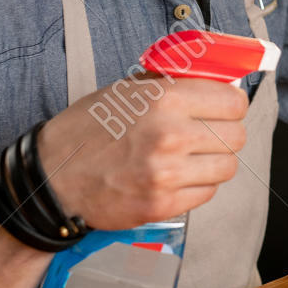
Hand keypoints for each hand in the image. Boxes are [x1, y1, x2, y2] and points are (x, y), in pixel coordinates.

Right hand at [35, 73, 249, 229]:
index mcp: (164, 99)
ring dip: (214, 161)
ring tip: (191, 156)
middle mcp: (170, 135)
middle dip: (226, 132)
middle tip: (209, 132)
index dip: (232, 104)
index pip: (234, 102)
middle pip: (236, 136)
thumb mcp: (125, 90)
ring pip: (227, 167)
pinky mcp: (163, 205)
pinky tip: (177, 176)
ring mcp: (167, 174)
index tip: (225, 107)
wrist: (51, 178)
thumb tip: (214, 82)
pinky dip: (198, 185)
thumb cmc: (86, 131)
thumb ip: (172, 85)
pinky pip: (207, 193)